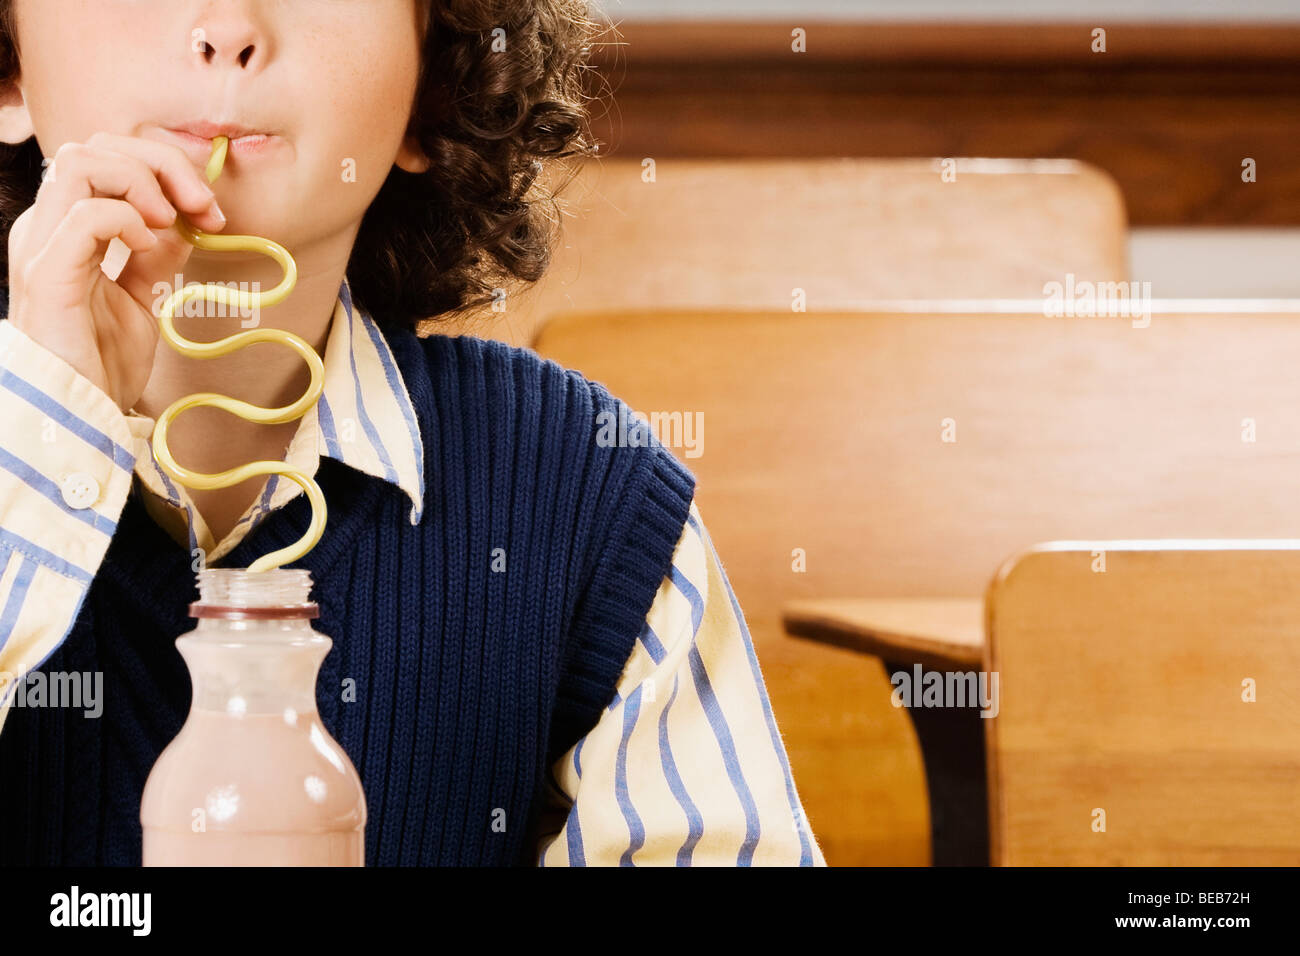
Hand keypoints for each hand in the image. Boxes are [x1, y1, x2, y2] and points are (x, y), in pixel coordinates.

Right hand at [5, 131, 227, 412]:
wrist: (81, 411)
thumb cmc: (101, 360)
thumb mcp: (142, 296)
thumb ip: (155, 255)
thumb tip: (185, 221)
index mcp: (65, 227)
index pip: (105, 157)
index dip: (164, 169)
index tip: (209, 209)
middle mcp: (47, 226)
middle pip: (94, 147)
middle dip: (159, 163)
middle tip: (202, 205)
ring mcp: (42, 245)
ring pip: (81, 162)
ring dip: (142, 181)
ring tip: (172, 220)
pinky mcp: (49, 273)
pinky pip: (85, 215)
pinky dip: (128, 218)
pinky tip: (149, 245)